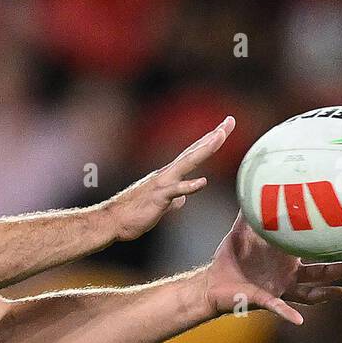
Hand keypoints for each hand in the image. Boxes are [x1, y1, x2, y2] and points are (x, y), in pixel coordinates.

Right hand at [102, 115, 235, 241]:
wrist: (112, 221)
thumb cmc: (133, 213)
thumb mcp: (159, 205)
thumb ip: (173, 199)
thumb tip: (181, 200)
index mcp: (169, 175)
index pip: (193, 154)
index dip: (209, 140)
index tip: (225, 128)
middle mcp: (167, 174)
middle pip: (194, 151)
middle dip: (213, 136)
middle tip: (229, 121)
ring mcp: (162, 184)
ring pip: (187, 163)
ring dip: (204, 149)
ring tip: (219, 137)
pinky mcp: (158, 198)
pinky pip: (175, 190)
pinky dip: (189, 186)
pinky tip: (202, 182)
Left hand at [198, 213, 341, 325]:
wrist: (211, 281)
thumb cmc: (231, 257)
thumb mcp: (242, 230)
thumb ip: (250, 209)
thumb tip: (253, 181)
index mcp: (288, 258)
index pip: (315, 250)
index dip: (333, 244)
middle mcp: (289, 275)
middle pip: (322, 273)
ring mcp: (279, 289)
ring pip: (309, 294)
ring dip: (326, 294)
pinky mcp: (263, 300)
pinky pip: (278, 308)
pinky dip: (288, 314)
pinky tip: (298, 321)